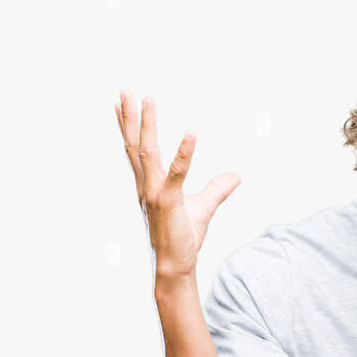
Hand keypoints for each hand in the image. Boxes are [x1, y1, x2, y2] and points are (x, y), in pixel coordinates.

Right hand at [115, 90, 240, 277]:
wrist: (176, 265)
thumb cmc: (184, 239)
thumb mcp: (204, 208)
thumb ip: (218, 189)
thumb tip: (236, 177)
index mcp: (149, 186)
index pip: (135, 152)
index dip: (127, 128)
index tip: (120, 105)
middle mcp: (147, 187)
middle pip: (135, 146)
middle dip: (130, 118)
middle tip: (126, 91)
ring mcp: (154, 194)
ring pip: (147, 153)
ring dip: (147, 125)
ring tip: (146, 100)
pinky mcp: (168, 202)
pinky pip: (177, 173)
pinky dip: (185, 153)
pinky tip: (191, 133)